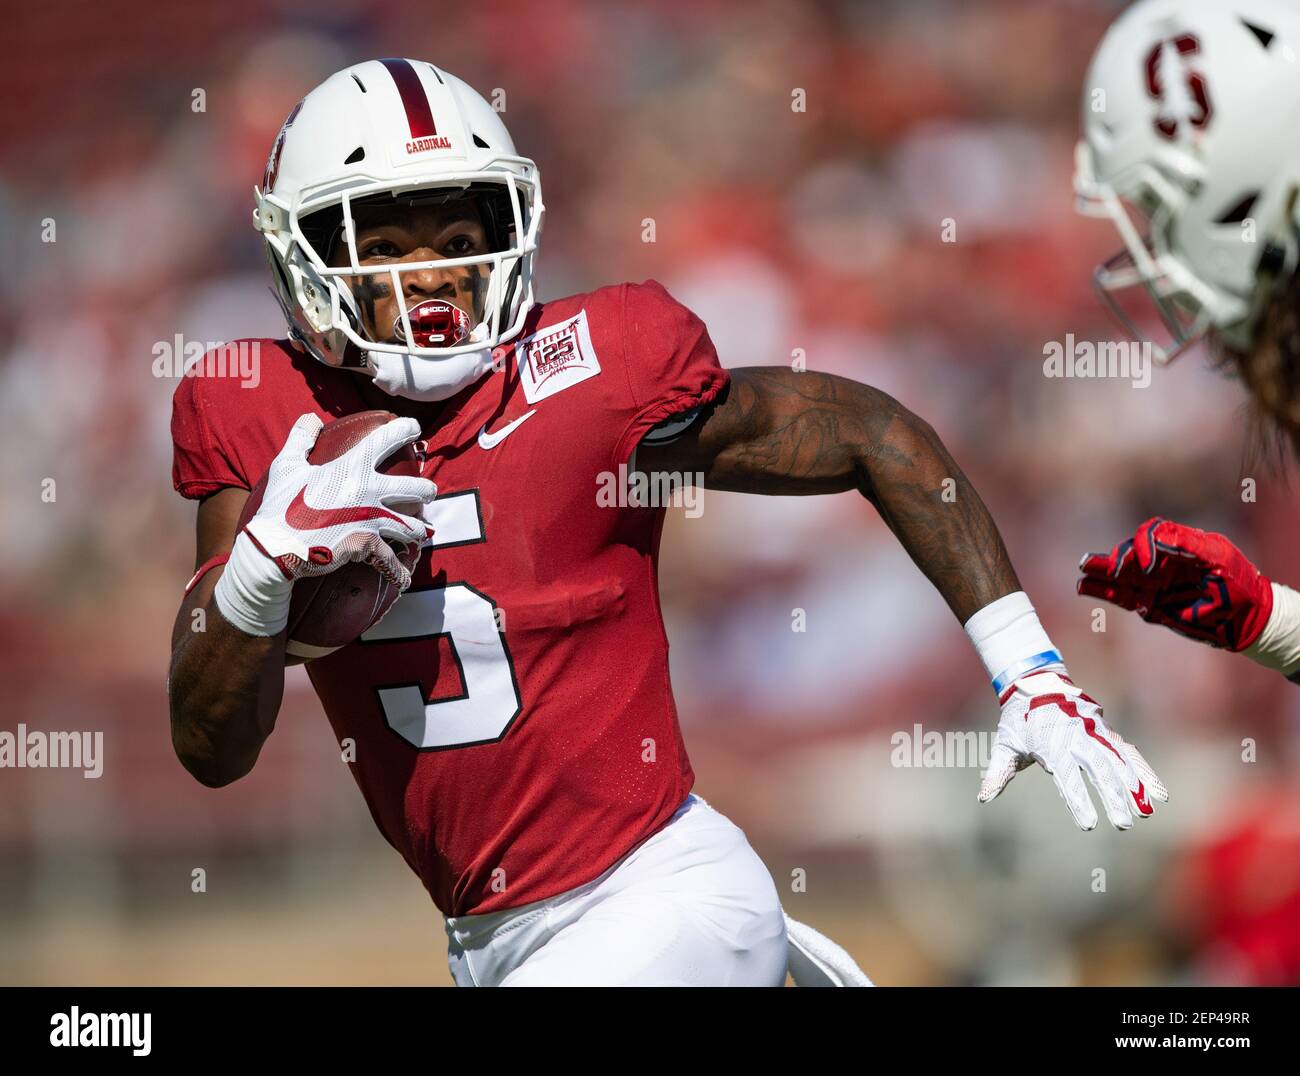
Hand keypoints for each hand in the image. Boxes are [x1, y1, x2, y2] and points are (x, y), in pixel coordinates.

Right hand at [214, 413, 435, 636]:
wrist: (275, 546)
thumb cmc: (279, 504)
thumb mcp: (286, 465)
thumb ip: (301, 439)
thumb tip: (311, 419)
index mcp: (351, 466)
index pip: (386, 440)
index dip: (405, 430)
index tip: (415, 428)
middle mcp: (368, 490)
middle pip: (415, 488)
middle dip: (427, 490)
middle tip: (428, 491)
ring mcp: (371, 518)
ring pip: (412, 525)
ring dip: (418, 529)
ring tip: (422, 531)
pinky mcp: (367, 544)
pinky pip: (391, 560)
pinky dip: (398, 572)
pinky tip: (403, 578)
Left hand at [979, 670, 1166, 830]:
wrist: (1036, 682)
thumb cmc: (1017, 719)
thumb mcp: (1003, 744)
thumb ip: (997, 773)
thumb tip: (983, 799)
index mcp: (1050, 742)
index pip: (1066, 775)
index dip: (1078, 799)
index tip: (1089, 824)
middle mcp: (1076, 735)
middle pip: (1098, 768)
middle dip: (1112, 796)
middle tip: (1123, 823)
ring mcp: (1094, 731)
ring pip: (1118, 760)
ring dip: (1134, 786)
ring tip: (1145, 812)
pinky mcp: (1105, 731)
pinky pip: (1128, 752)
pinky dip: (1144, 771)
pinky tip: (1158, 793)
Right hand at [1077, 517, 1271, 650]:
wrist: (1249, 621)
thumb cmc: (1240, 588)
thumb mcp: (1219, 560)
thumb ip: (1189, 545)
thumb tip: (1155, 538)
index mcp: (1181, 547)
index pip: (1153, 534)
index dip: (1143, 544)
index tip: (1147, 566)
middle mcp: (1165, 563)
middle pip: (1131, 553)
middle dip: (1115, 558)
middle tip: (1099, 566)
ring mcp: (1156, 584)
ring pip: (1121, 575)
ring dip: (1100, 571)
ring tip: (1082, 569)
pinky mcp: (1150, 605)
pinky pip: (1122, 596)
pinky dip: (1102, 591)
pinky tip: (1084, 586)